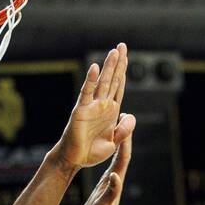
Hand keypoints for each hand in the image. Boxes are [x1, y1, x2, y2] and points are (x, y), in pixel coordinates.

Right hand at [52, 43, 135, 169]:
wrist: (74, 159)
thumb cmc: (91, 152)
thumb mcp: (114, 143)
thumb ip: (124, 130)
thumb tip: (129, 115)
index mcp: (111, 111)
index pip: (119, 87)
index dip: (123, 73)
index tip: (126, 57)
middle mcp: (102, 105)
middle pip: (112, 79)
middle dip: (118, 63)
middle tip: (122, 45)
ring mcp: (92, 106)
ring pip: (103, 82)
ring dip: (109, 66)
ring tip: (114, 51)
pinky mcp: (81, 110)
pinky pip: (87, 93)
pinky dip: (91, 80)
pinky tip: (95, 68)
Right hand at [77, 126, 132, 204]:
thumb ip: (111, 192)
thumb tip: (115, 175)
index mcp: (116, 180)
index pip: (123, 158)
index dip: (125, 143)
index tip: (125, 128)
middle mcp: (116, 177)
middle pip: (122, 153)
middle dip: (125, 137)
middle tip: (124, 118)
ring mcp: (111, 179)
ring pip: (117, 156)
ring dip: (118, 141)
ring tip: (117, 124)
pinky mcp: (105, 181)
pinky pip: (110, 161)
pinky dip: (110, 150)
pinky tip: (107, 142)